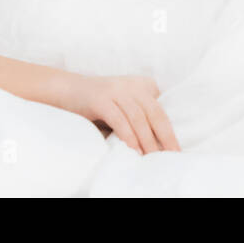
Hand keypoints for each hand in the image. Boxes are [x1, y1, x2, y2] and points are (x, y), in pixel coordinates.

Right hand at [55, 73, 180, 154]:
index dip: (170, 131)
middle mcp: (131, 85)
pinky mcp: (100, 99)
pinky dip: (127, 134)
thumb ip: (140, 118)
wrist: (68, 90)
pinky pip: (118, 118)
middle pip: (154, 112)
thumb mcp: (124, 106)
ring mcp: (115, 90)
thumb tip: (158, 146)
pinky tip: (132, 148)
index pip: (161, 109)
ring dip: (146, 139)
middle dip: (165, 137)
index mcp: (142, 85)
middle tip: (171, 156)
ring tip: (151, 158)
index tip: (176, 150)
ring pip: (138, 116)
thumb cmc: (100, 104)